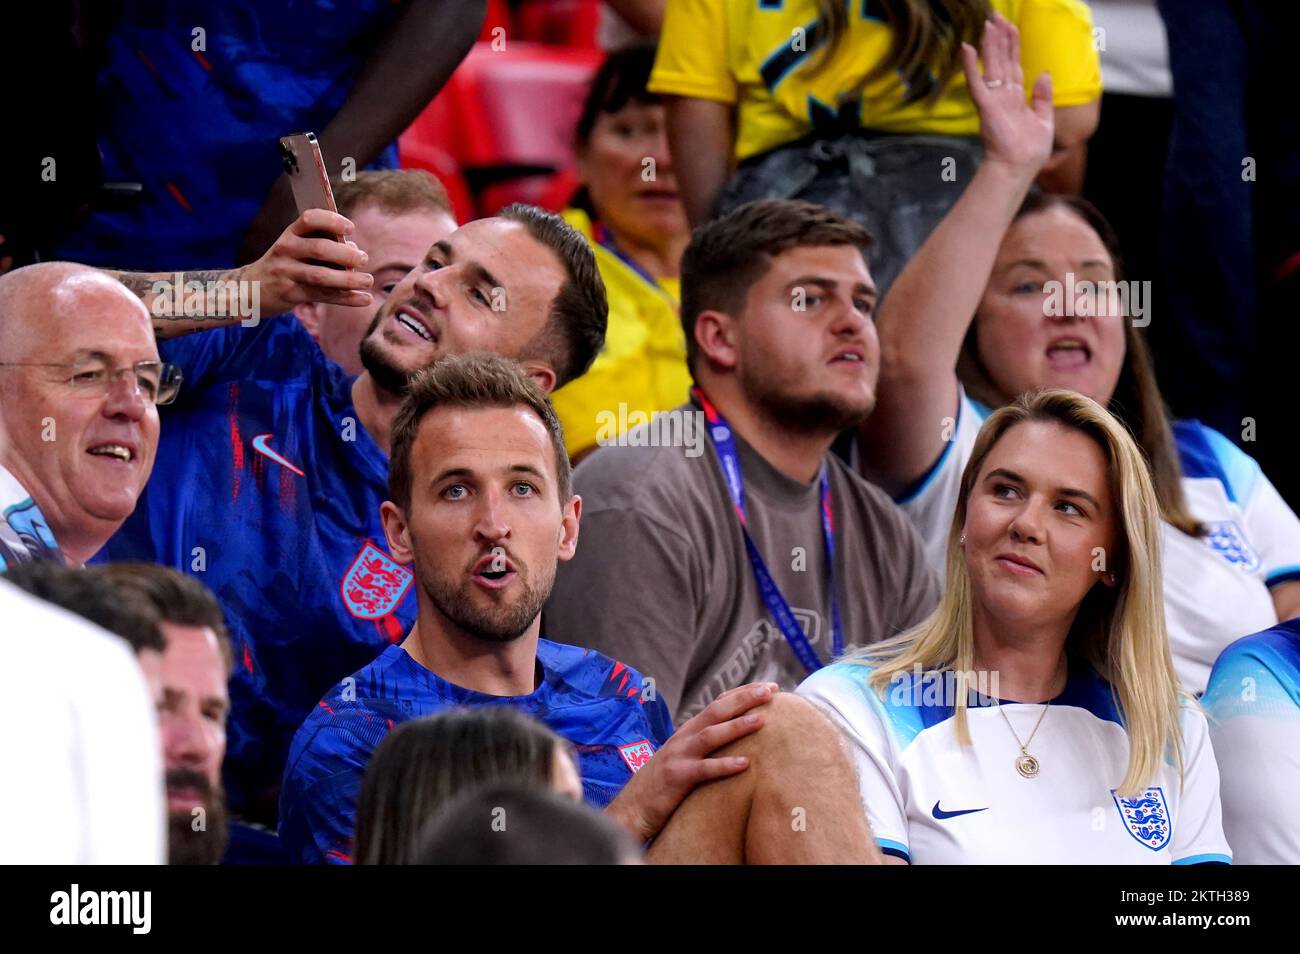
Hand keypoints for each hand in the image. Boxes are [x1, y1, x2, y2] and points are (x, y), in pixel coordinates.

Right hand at [241, 209, 373, 315]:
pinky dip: (347, 298)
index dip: (332, 221)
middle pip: (319, 249)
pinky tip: (365, 299)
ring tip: (368, 281)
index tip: (350, 228)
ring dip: (349, 279)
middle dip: (345, 254)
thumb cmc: (284, 265)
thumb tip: (354, 250)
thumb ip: (322, 246)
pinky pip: (323, 296)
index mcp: (289, 234)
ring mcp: (287, 273)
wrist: (249, 289)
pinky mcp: (290, 294)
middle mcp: (286, 250)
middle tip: (363, 259)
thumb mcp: (295, 249)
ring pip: (321, 276)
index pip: (309, 219)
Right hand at [605, 682, 777, 843]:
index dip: (743, 694)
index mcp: (687, 732)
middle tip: (771, 690)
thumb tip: (733, 739)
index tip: (769, 687)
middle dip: (745, 699)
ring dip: (737, 726)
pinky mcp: (676, 778)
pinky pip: (703, 770)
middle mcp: (683, 738)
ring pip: (710, 736)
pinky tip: (745, 764)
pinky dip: (724, 765)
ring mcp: (678, 757)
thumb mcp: (682, 758)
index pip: (718, 704)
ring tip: (762, 720)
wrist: (631, 809)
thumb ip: (703, 746)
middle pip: (716, 711)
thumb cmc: (661, 786)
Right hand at [961, 13, 1053, 174]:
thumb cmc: (1030, 151)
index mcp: (1016, 97)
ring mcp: (994, 100)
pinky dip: (971, 65)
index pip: (1014, 65)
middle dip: (1000, 38)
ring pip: (991, 65)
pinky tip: (967, 48)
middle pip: (1002, 60)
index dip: (1012, 45)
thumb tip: (1044, 73)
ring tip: (987, 24)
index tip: (1009, 26)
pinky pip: (977, 82)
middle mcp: (1004, 95)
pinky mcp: (986, 107)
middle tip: (995, 16)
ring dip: (989, 44)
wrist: (1019, 168)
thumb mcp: (1044, 120)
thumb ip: (1043, 97)